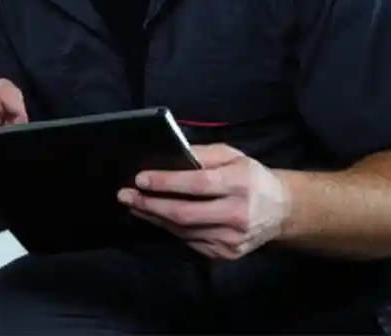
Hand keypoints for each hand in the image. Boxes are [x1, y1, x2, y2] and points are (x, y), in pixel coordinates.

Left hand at [119, 144, 291, 259]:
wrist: (281, 210)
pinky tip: (156, 217)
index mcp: (239, 184)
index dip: (165, 182)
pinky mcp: (227, 253)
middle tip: (125, 195)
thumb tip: (169, 154)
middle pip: (183, 213)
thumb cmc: (251, 177)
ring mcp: (232, 239)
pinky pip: (189, 241)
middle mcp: (237, 214)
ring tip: (133, 205)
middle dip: (149, 204)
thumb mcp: (232, 155)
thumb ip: (201, 154)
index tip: (139, 179)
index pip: (196, 184)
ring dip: (153, 217)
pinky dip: (169, 228)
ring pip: (182, 230)